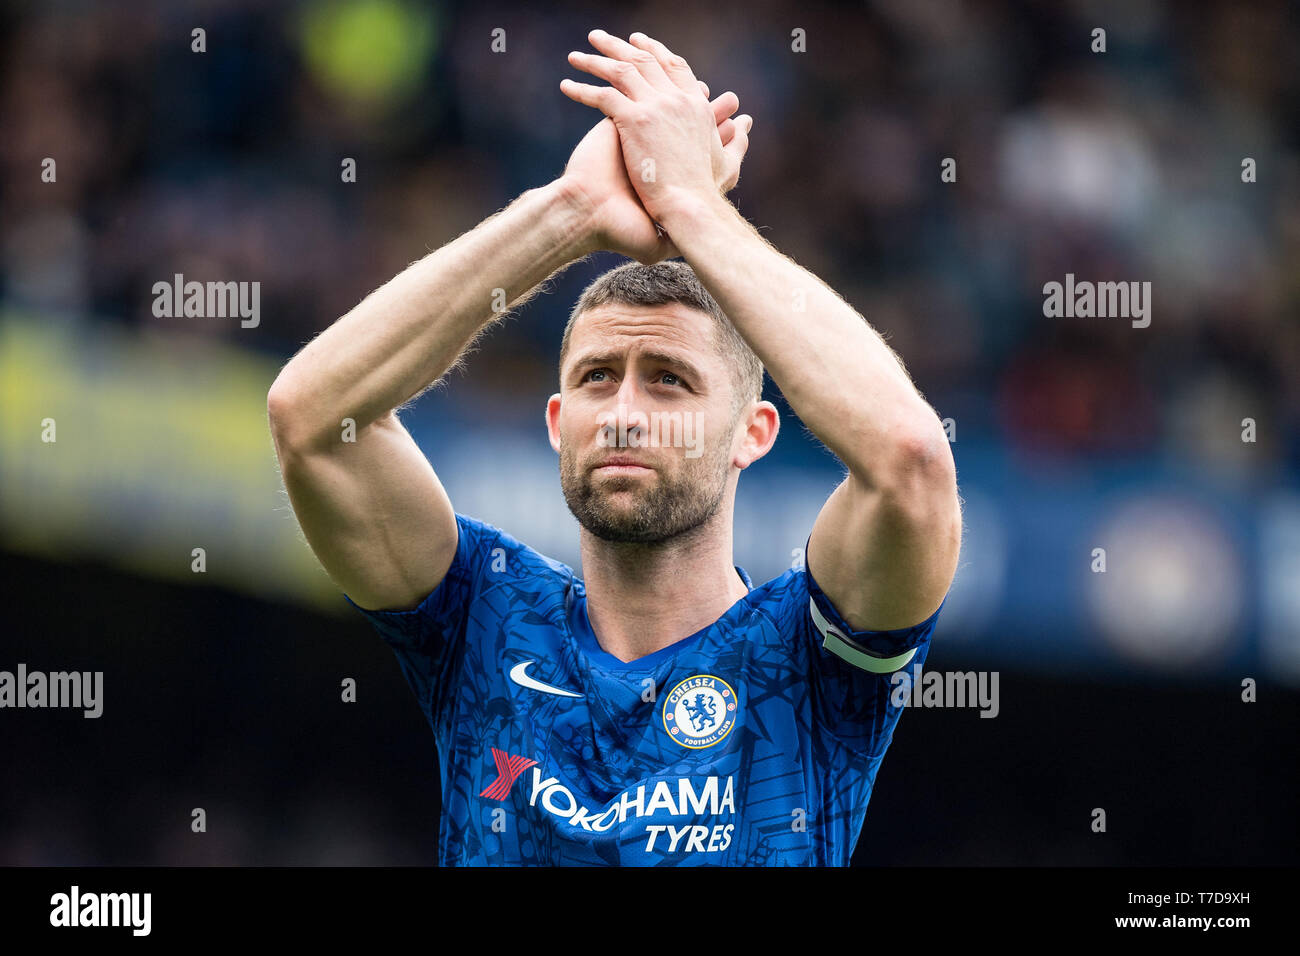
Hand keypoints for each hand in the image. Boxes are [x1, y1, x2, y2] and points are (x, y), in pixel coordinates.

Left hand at [561, 30, 751, 228]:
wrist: (689, 209)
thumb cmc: (704, 195)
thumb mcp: (726, 164)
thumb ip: (737, 141)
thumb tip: (747, 124)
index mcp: (695, 105)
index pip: (674, 67)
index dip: (654, 52)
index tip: (638, 43)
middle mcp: (677, 99)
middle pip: (644, 61)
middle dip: (619, 46)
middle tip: (599, 38)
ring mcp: (656, 106)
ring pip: (621, 70)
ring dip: (595, 60)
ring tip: (575, 56)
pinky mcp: (635, 120)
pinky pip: (602, 95)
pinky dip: (582, 88)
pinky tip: (565, 86)